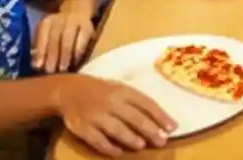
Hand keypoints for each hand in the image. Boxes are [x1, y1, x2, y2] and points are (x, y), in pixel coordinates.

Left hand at [32, 10, 94, 72]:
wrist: (77, 12)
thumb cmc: (57, 30)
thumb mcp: (46, 34)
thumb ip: (40, 49)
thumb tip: (36, 65)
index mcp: (47, 22)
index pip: (42, 36)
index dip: (40, 51)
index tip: (38, 66)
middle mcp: (61, 19)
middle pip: (55, 39)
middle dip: (52, 57)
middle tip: (51, 72)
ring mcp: (75, 22)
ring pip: (68, 41)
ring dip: (64, 57)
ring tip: (62, 70)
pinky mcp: (88, 27)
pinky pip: (82, 42)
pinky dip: (77, 53)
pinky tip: (74, 62)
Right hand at [54, 75, 174, 156]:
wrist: (69, 91)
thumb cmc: (102, 91)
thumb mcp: (119, 89)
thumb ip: (137, 103)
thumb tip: (160, 121)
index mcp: (122, 91)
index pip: (146, 103)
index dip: (160, 116)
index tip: (172, 127)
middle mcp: (111, 102)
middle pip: (134, 118)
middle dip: (150, 131)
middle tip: (162, 141)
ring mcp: (96, 115)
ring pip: (117, 130)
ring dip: (131, 139)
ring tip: (142, 145)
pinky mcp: (83, 128)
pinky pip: (98, 141)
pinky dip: (109, 148)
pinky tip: (119, 152)